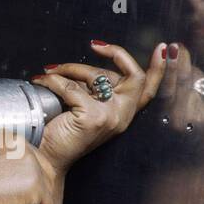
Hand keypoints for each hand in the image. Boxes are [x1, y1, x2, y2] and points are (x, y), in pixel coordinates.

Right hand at [0, 138, 59, 203]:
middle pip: (45, 169)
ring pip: (48, 188)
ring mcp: (31, 167)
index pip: (32, 155)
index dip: (30, 174)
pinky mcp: (35, 188)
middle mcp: (22, 148)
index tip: (25, 187)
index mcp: (7, 138)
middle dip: (41, 188)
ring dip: (43, 203)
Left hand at [28, 39, 167, 173]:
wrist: (45, 158)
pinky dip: (52, 80)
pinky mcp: (92, 118)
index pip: (149, 89)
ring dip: (71, 67)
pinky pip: (70, 86)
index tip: (161, 48)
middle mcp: (122, 116)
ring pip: (97, 75)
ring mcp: (110, 117)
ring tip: (52, 71)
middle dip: (114, 54)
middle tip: (94, 45)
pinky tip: (42, 81)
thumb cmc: (62, 132)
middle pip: (133, 75)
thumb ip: (95, 89)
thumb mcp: (87, 106)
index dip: (159, 68)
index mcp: (124, 113)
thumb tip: (88, 66)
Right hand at [149, 41, 203, 165]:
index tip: (169, 47)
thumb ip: (157, 94)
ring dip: (193, 75)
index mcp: (166, 119)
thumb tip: (164, 59)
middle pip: (187, 78)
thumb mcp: (152, 121)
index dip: (169, 64)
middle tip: (177, 47)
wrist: (185, 169)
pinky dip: (203, 88)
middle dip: (182, 60)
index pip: (168, 86)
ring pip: (201, 81)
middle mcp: (186, 118)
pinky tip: (196, 97)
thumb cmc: (162, 142)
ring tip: (183, 85)